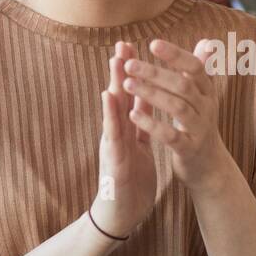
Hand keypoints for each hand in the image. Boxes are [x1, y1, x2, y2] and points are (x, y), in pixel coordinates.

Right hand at [92, 41, 157, 237]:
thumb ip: (141, 121)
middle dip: (122, 70)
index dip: (132, 72)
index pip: (131, 95)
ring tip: (115, 61)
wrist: (123, 212)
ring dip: (114, 83)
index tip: (134, 46)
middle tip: (122, 43)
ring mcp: (114, 143)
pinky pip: (114, 133)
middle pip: (120, 96)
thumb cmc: (130, 177)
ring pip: (114, 110)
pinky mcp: (115, 158)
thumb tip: (146, 98)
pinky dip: (111, 113)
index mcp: (127, 128)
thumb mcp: (139, 144)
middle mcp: (117, 131)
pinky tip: (109, 96)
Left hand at [121, 38, 230, 191]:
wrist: (209, 165)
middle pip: (183, 85)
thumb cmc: (198, 125)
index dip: (176, 55)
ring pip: (177, 107)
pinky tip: (133, 115)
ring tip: (127, 84)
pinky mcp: (189, 149)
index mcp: (207, 92)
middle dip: (155, 73)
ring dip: (151, 94)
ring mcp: (200, 129)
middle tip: (130, 64)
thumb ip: (199, 71)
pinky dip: (152, 124)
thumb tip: (207, 42)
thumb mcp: (202, 97)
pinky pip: (171, 135)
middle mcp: (207, 108)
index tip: (153, 44)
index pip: (195, 67)